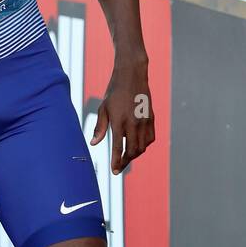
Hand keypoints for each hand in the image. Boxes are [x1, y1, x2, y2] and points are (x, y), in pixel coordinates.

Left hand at [91, 58, 153, 173]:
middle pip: (133, 150)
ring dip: (135, 154)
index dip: (116, 161)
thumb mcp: (103, 108)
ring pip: (143, 146)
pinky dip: (145, 145)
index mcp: (119, 121)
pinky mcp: (151, 118)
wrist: (132, 76)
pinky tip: (137, 146)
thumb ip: (99, 127)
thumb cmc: (114, 92)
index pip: (119, 147)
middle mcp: (134, 123)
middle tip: (119, 167)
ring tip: (127, 157)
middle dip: (126, 162)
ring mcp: (144, 121)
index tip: (114, 171)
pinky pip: (150, 138)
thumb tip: (94, 143)